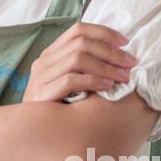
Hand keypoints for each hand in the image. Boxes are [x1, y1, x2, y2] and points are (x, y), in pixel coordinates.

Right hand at [22, 21, 136, 102]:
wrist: (30, 131)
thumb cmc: (57, 105)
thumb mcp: (69, 81)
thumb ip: (86, 67)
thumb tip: (121, 58)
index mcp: (51, 53)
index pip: (78, 30)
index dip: (104, 33)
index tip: (126, 42)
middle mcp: (44, 60)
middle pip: (81, 43)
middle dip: (111, 52)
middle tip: (130, 63)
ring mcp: (41, 76)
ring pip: (77, 59)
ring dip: (106, 66)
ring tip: (123, 77)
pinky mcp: (42, 92)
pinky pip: (71, 80)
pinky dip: (93, 81)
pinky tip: (108, 87)